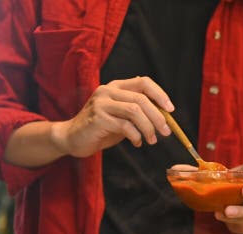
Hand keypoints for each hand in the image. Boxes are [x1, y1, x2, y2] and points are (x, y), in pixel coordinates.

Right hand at [51, 76, 172, 156]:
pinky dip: (135, 136)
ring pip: (135, 111)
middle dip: (158, 117)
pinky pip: (124, 126)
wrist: (71, 138)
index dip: (160, 94)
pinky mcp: (97, 118)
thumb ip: (138, 113)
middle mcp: (108, 91)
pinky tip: (137, 143)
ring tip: (152, 140)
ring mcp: (101, 103)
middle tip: (165, 132)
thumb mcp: (122, 117)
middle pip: (141, 99)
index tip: (171, 110)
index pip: (143, 82)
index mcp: (116, 86)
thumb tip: (165, 117)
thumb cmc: (100, 129)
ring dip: (148, 127)